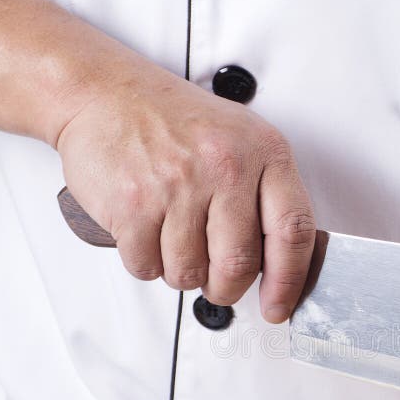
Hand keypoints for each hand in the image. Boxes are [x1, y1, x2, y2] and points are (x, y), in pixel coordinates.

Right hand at [56, 64, 314, 320]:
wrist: (106, 93)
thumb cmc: (177, 123)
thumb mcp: (243, 142)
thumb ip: (267, 197)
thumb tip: (282, 267)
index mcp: (264, 153)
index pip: (293, 232)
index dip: (289, 281)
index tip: (278, 306)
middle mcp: (225, 167)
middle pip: (239, 265)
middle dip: (227, 287)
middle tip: (218, 283)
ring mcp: (179, 185)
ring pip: (190, 273)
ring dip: (182, 272)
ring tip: (175, 239)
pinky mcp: (134, 203)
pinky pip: (148, 267)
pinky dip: (147, 262)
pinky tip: (148, 231)